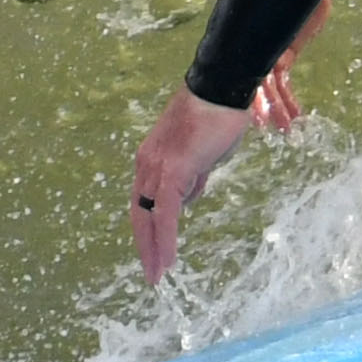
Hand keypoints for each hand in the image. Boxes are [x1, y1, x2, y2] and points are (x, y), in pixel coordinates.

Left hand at [127, 87, 254, 282]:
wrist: (222, 88)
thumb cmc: (216, 117)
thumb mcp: (202, 155)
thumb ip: (193, 177)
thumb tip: (188, 198)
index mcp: (152, 158)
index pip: (144, 200)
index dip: (147, 227)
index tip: (152, 250)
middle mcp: (147, 163)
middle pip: (139, 212)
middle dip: (144, 245)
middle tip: (150, 273)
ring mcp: (158, 165)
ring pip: (149, 216)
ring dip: (153, 248)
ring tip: (157, 273)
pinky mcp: (174, 168)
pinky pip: (165, 212)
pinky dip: (164, 237)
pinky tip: (167, 258)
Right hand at [250, 0, 331, 134]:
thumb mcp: (286, 3)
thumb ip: (278, 14)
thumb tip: (266, 27)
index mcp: (251, 37)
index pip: (245, 71)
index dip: (250, 95)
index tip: (251, 116)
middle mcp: (256, 47)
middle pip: (256, 84)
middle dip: (264, 107)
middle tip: (270, 127)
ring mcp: (270, 52)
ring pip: (271, 88)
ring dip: (278, 109)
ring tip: (286, 130)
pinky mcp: (284, 55)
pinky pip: (284, 82)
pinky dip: (289, 100)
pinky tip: (295, 116)